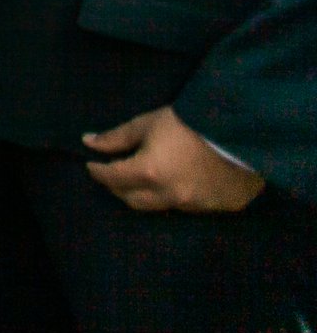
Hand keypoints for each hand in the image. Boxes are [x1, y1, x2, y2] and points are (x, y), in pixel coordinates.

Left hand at [84, 106, 265, 211]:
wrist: (244, 132)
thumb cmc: (191, 123)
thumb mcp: (149, 123)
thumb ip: (117, 137)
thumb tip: (88, 142)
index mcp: (149, 173)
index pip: (112, 179)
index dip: (98, 172)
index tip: (91, 165)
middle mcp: (169, 196)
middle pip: (132, 200)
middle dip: (117, 188)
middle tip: (113, 175)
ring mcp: (195, 206)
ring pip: (160, 207)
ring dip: (146, 195)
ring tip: (142, 181)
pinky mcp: (219, 208)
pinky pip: (189, 208)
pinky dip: (175, 198)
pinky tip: (176, 185)